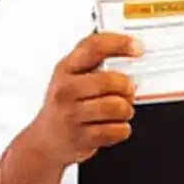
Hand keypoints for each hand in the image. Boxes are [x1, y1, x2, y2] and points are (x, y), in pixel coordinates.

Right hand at [27, 32, 140, 168]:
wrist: (46, 139)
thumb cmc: (64, 104)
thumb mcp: (70, 76)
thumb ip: (94, 61)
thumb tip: (130, 50)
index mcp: (65, 69)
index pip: (93, 47)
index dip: (119, 44)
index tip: (137, 47)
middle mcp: (66, 90)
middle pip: (109, 81)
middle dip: (127, 87)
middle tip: (127, 91)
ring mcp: (72, 115)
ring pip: (116, 107)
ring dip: (126, 110)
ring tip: (120, 111)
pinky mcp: (81, 138)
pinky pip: (116, 130)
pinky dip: (122, 129)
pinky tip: (114, 126)